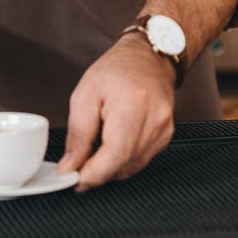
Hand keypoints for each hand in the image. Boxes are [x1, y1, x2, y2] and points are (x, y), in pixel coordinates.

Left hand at [57, 33, 175, 190]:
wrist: (146, 57)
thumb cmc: (115, 70)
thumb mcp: (85, 94)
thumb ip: (78, 134)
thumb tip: (70, 167)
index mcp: (132, 104)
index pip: (115, 154)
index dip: (93, 173)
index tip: (75, 179)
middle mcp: (154, 119)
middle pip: (124, 164)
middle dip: (98, 170)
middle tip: (79, 163)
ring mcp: (163, 129)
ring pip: (132, 167)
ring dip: (111, 165)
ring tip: (96, 146)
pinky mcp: (166, 136)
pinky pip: (142, 160)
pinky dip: (124, 159)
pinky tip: (114, 142)